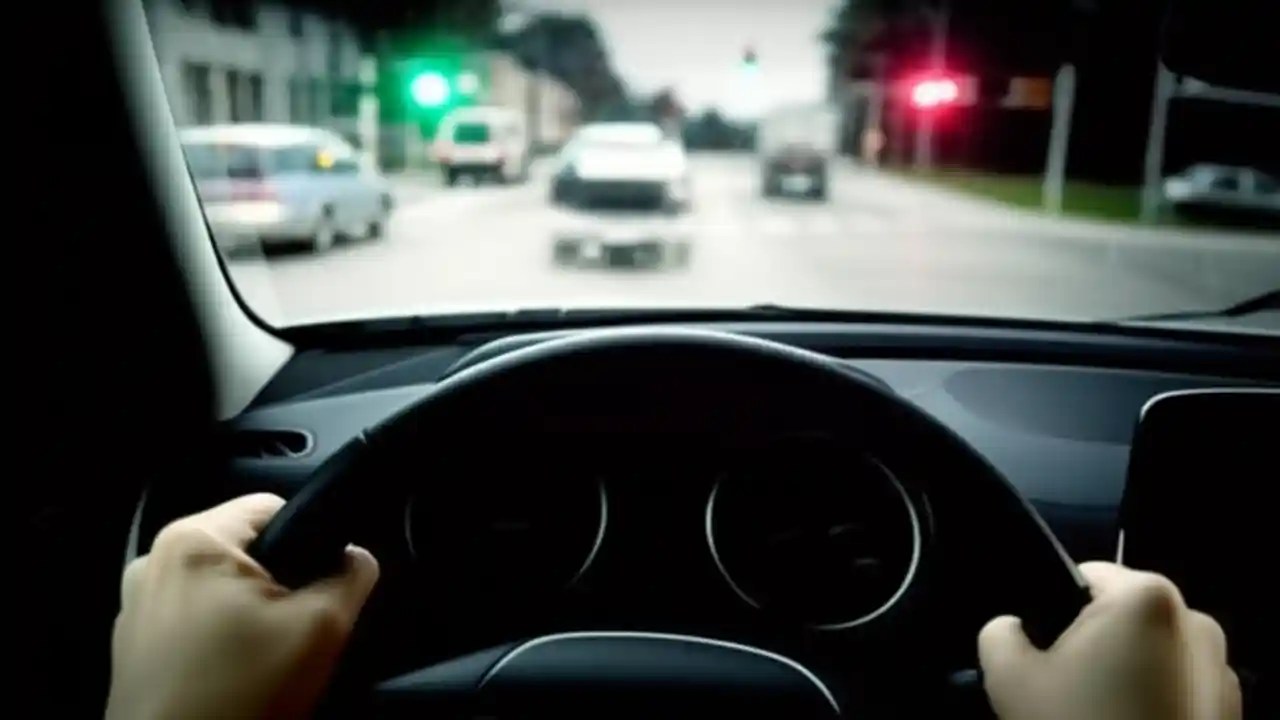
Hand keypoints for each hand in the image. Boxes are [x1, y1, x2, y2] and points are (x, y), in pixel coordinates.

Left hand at [106, 493, 378, 719]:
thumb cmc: (240, 694)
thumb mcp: (321, 627)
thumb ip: (352, 576)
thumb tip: (358, 558)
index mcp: (192, 541)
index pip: (273, 507)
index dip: (312, 540)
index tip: (320, 586)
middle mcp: (152, 562)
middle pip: (246, 551)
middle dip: (279, 584)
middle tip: (295, 630)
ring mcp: (135, 607)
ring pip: (220, 589)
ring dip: (249, 615)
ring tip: (264, 660)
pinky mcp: (131, 648)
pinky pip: (193, 622)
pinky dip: (219, 640)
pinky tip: (234, 677)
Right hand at [979, 561, 1239, 719]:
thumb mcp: (1008, 676)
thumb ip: (999, 631)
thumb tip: (1013, 628)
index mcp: (1146, 597)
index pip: (1084, 575)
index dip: (1051, 610)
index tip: (1040, 654)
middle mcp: (1196, 623)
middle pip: (1120, 616)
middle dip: (1089, 645)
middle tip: (1060, 690)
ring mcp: (1222, 671)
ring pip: (1150, 654)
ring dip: (1123, 674)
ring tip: (1092, 714)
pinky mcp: (1230, 713)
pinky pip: (1176, 689)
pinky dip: (1150, 701)